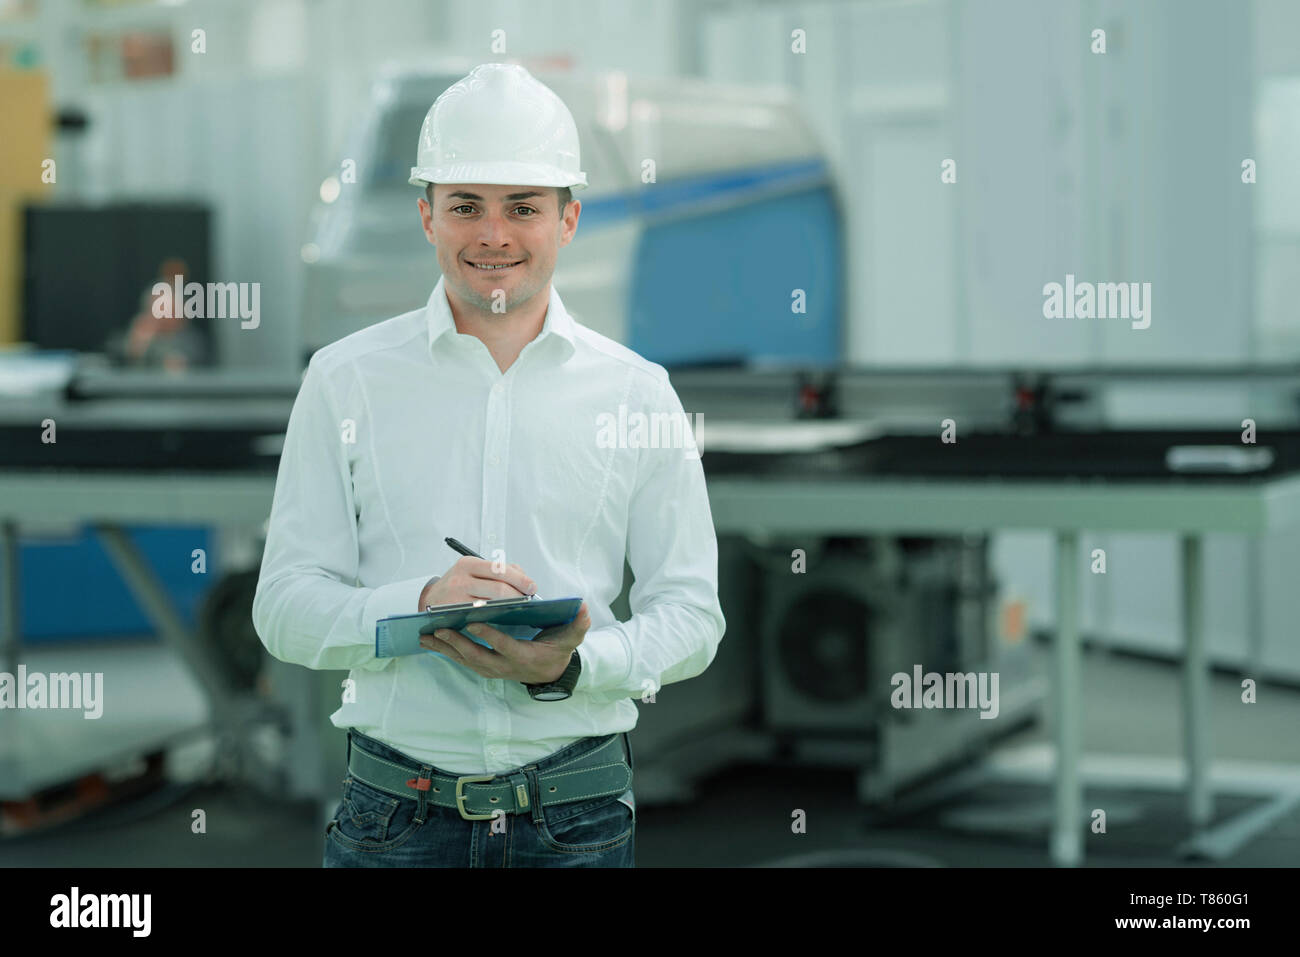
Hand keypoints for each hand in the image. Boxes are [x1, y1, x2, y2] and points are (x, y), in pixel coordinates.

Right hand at [418, 556, 535, 608]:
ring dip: (510, 607)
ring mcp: (456, 597)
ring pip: (492, 603)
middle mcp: (461, 578)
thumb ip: (498, 571)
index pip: (500, 569)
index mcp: (469, 564)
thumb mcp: (473, 571)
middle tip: (529, 600)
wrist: (430, 600)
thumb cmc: (458, 585)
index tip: (532, 587)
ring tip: (520, 608)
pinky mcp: (454, 614)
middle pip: (499, 588)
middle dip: (518, 595)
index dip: (520, 579)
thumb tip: (523, 576)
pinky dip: (496, 616)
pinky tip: (504, 617)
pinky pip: (481, 616)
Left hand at [419, 602, 590, 684]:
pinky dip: (445, 652)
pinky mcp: (484, 668)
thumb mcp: (570, 638)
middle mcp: (505, 666)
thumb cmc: (557, 650)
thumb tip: (584, 609)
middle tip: (440, 628)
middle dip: (457, 643)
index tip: (474, 623)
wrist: (549, 673)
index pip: (504, 646)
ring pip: (465, 660)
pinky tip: (429, 642)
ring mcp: (492, 669)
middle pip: (477, 656)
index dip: (490, 636)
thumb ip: (577, 625)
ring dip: (445, 649)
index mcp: (524, 657)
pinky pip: (461, 660)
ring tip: (425, 636)